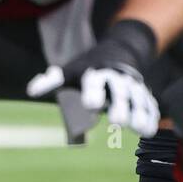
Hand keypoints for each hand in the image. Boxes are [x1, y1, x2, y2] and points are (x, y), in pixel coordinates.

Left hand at [27, 43, 160, 136]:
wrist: (120, 50)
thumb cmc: (88, 67)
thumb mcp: (70, 70)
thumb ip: (52, 80)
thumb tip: (31, 90)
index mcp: (96, 72)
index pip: (95, 80)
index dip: (93, 92)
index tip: (90, 105)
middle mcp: (116, 77)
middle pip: (120, 90)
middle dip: (120, 105)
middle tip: (117, 121)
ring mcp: (132, 85)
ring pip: (138, 98)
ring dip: (139, 112)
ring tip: (138, 129)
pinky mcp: (143, 92)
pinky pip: (149, 103)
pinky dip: (151, 116)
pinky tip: (149, 131)